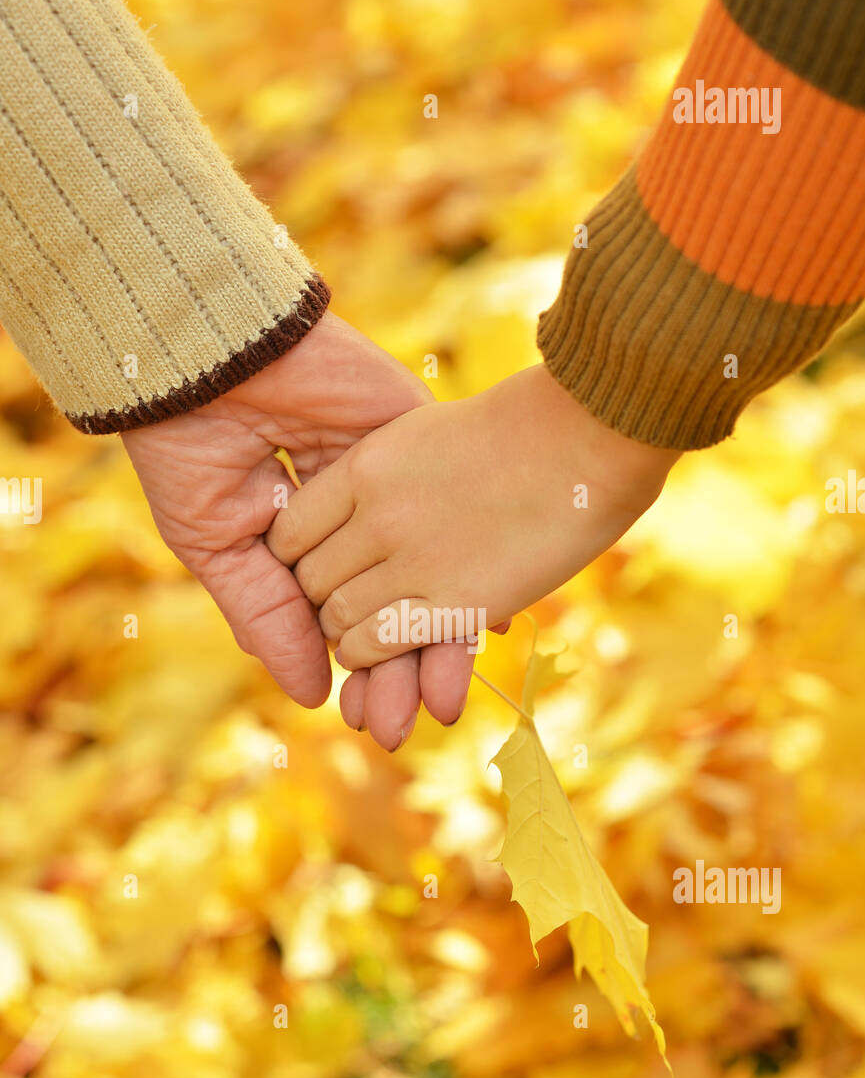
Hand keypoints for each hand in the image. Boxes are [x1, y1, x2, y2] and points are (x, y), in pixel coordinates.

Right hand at [121, 311, 476, 748]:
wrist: (204, 351)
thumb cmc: (188, 448)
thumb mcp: (217, 545)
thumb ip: (267, 617)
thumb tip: (313, 693)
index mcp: (305, 547)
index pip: (346, 621)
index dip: (359, 672)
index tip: (369, 723)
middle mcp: (356, 524)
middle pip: (393, 608)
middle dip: (395, 672)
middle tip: (401, 726)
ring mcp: (392, 484)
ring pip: (428, 573)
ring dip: (433, 640)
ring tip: (436, 701)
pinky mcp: (417, 442)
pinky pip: (454, 514)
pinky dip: (468, 568)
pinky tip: (482, 624)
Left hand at [266, 364, 677, 667]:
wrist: (584, 440)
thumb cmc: (516, 433)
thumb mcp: (423, 432)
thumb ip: (379, 470)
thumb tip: (352, 498)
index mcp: (364, 467)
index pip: (289, 533)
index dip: (299, 559)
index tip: (322, 566)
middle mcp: (377, 517)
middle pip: (309, 581)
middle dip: (320, 601)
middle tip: (344, 606)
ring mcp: (413, 562)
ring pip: (337, 620)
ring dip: (346, 634)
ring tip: (365, 633)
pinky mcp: (454, 603)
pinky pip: (377, 645)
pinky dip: (370, 655)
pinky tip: (385, 651)